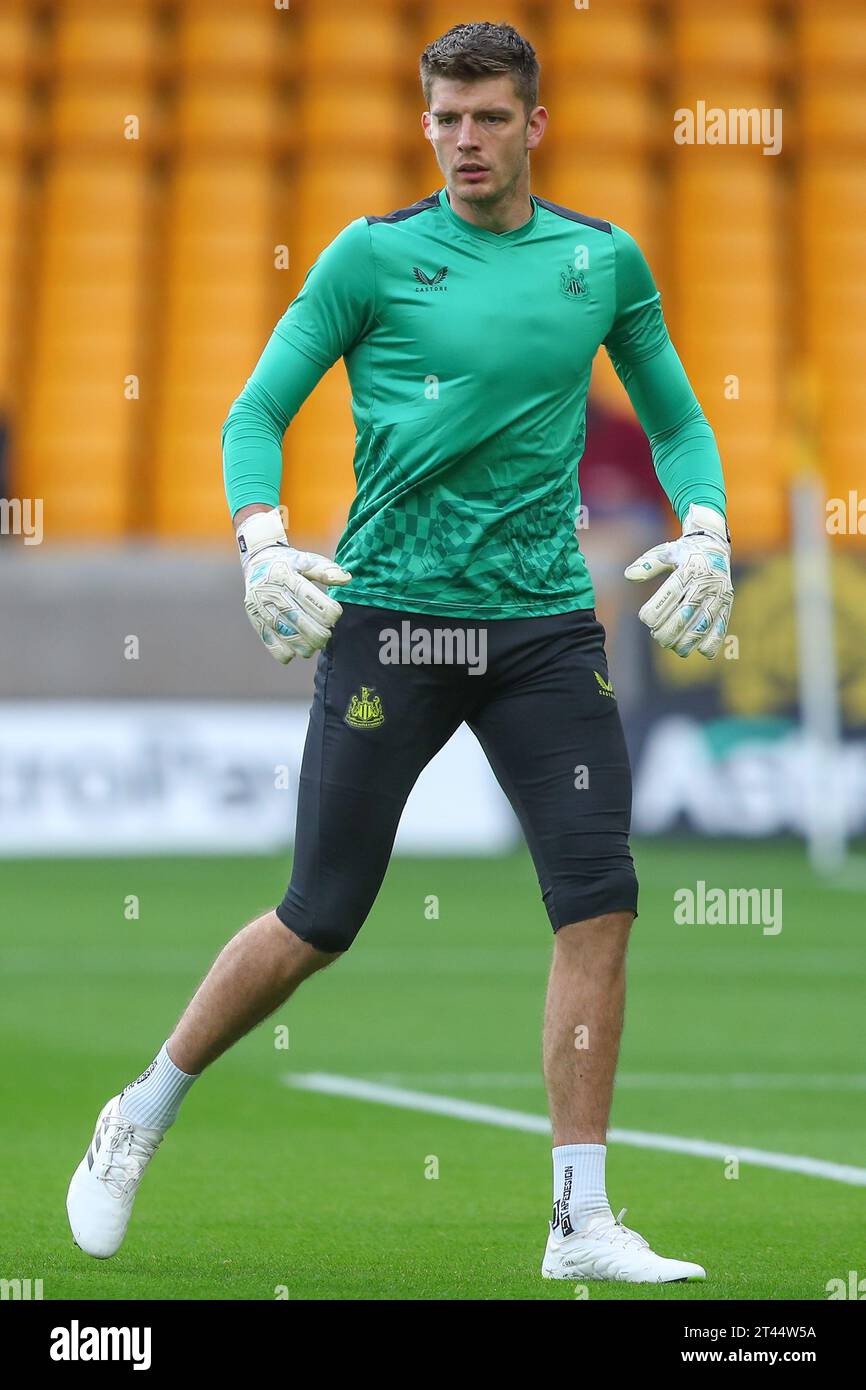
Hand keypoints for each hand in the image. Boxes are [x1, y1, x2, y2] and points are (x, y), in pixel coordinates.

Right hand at [236, 508, 350, 664]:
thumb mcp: (306, 560)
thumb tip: (347, 579)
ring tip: (315, 643)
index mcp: (285, 576)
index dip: (330, 612)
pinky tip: (297, 649)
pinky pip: (273, 646)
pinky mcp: (256, 622)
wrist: (257, 562)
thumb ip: (326, 570)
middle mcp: (271, 593)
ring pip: (288, 637)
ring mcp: (261, 610)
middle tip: (327, 633)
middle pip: (301, 622)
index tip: (335, 614)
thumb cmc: (289, 563)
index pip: (312, 601)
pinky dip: (288, 653)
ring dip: (307, 646)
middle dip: (321, 634)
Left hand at [624, 504, 732, 658]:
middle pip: (687, 612)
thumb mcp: (665, 551)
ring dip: (688, 640)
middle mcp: (707, 582)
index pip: (671, 592)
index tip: (645, 618)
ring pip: (704, 623)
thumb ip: (648, 564)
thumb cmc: (684, 552)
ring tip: (675, 648)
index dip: (656, 609)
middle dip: (670, 630)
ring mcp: (719, 594)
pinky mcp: (727, 604)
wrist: (715, 546)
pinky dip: (712, 641)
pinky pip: (722, 626)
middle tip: (657, 637)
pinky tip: (700, 651)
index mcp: (690, 568)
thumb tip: (629, 575)